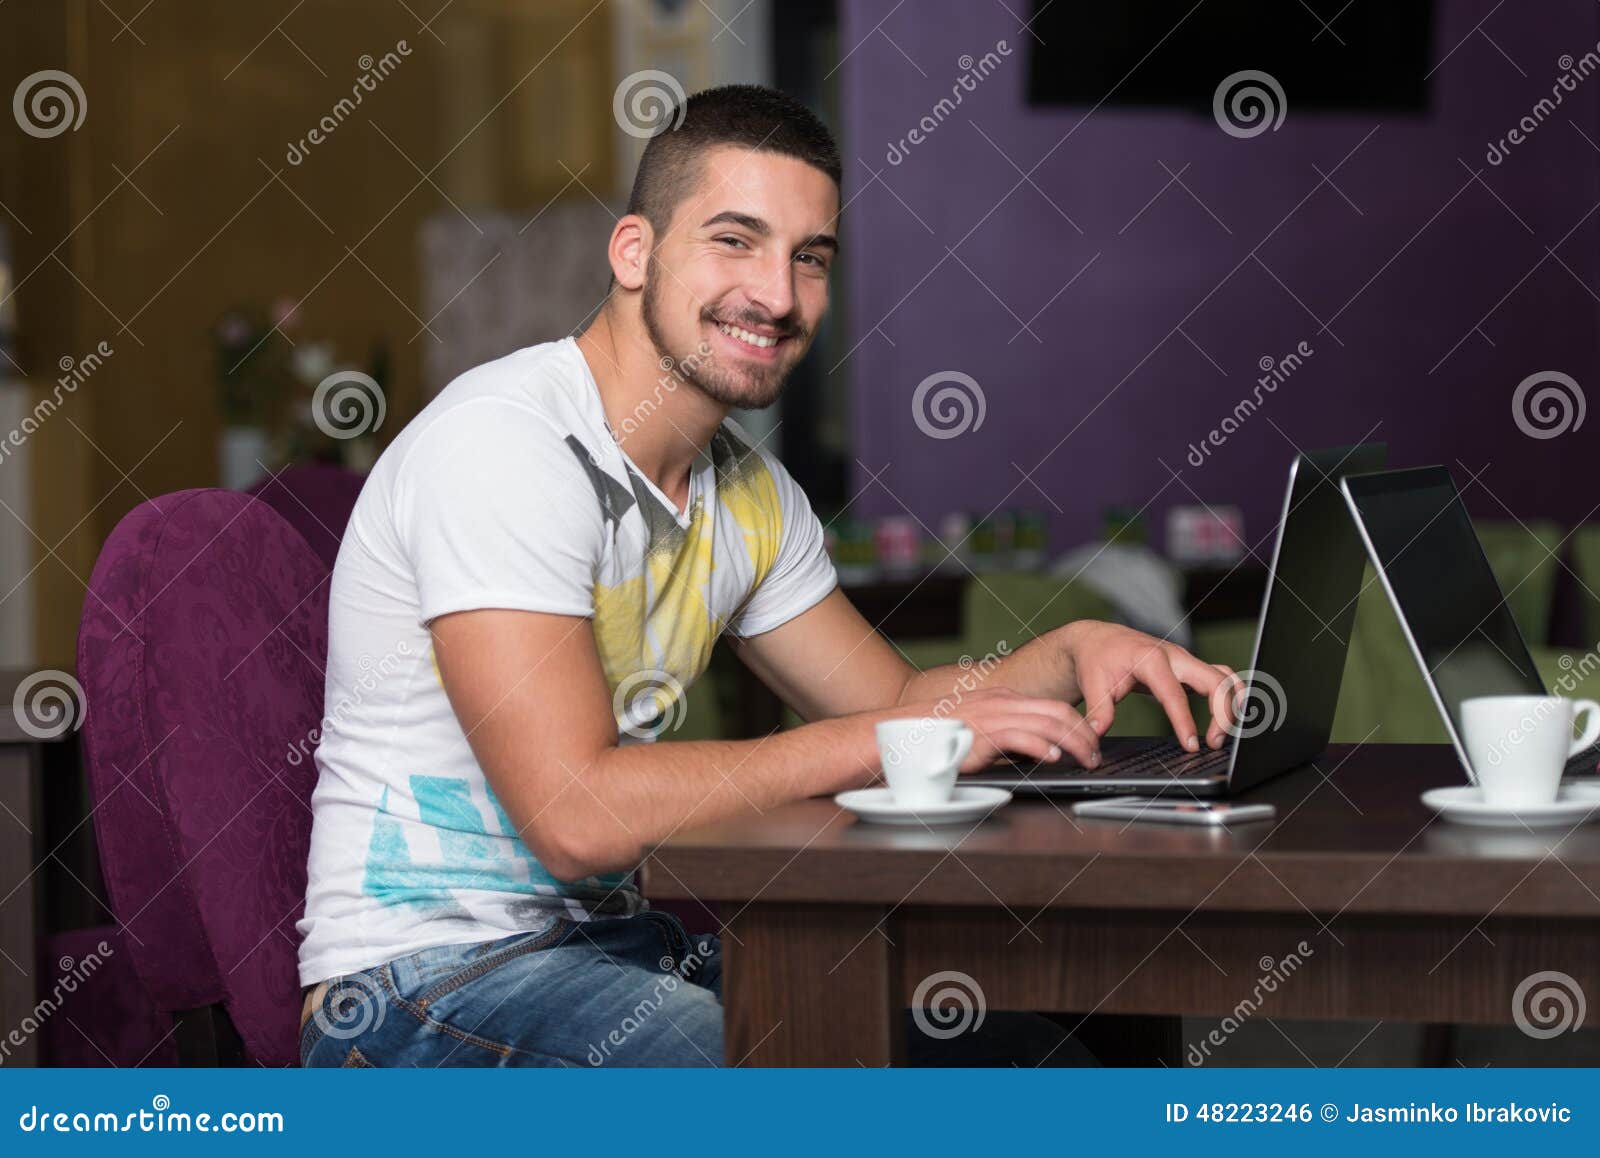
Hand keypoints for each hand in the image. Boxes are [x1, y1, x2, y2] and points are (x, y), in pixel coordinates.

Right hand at [889, 686, 1101, 771]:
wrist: (901, 735)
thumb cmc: (938, 738)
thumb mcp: (980, 732)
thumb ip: (1007, 737)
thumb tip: (1038, 753)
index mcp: (1003, 699)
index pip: (1053, 706)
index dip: (1079, 725)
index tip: (1091, 743)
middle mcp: (1001, 702)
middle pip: (1058, 711)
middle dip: (1085, 733)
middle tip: (1097, 755)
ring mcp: (991, 715)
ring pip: (1047, 723)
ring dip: (1073, 743)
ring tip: (1087, 759)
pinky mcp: (981, 733)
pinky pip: (1020, 736)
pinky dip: (1042, 746)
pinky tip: (1054, 758)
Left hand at [1062, 621, 1237, 750]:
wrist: (1099, 639)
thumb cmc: (1097, 659)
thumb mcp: (1092, 684)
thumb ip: (1098, 711)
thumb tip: (1098, 735)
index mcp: (1151, 659)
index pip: (1175, 693)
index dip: (1185, 721)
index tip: (1191, 746)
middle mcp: (1175, 656)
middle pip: (1215, 680)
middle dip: (1222, 713)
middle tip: (1213, 743)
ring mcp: (1185, 660)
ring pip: (1225, 677)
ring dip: (1231, 705)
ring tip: (1220, 736)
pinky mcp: (1190, 667)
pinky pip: (1221, 678)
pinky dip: (1229, 697)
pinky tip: (1225, 720)